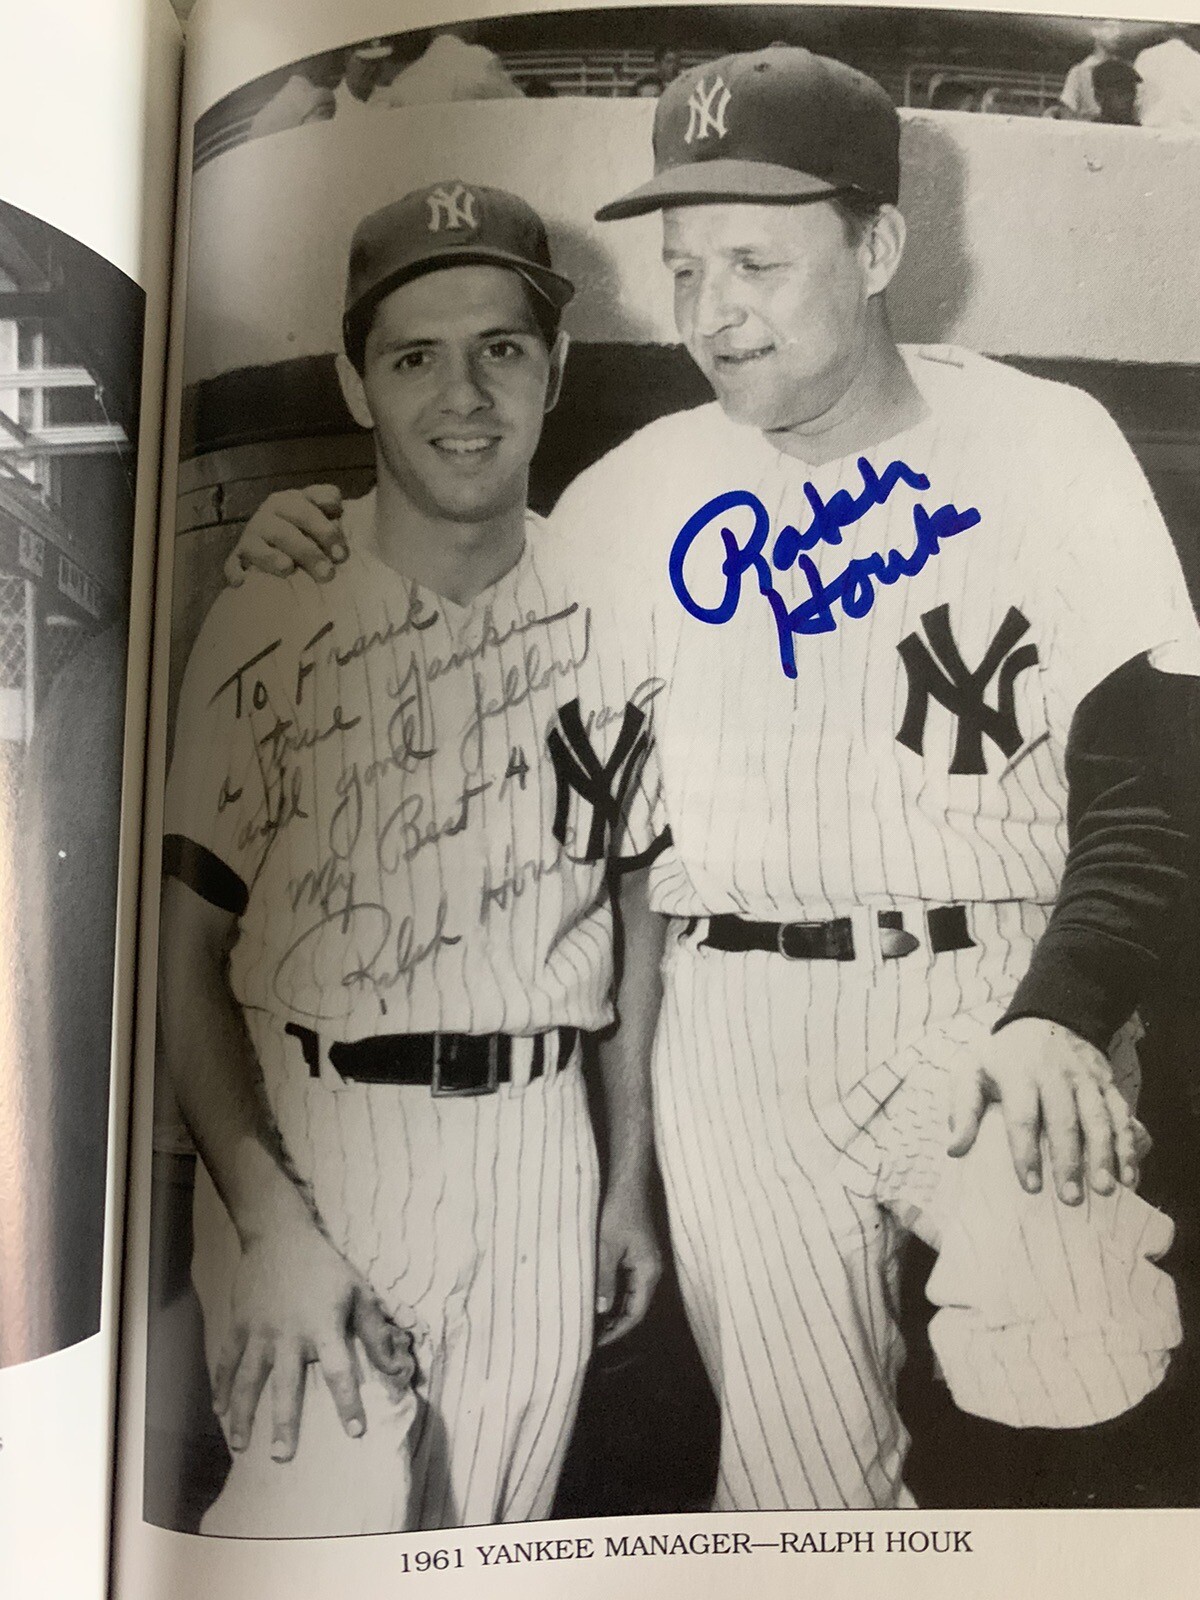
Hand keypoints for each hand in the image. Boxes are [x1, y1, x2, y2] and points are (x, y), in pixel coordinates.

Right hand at [212, 1215, 413, 1462]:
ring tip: (242, 1447)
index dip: (348, 1402)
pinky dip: (221, 1386)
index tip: (356, 1432)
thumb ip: (376, 1332)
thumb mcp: (359, 1292)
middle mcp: (290, 1333)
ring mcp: (260, 1330)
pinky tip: (218, 1411)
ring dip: (244, 1414)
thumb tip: (396, 1368)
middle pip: (287, 1385)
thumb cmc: (325, 1268)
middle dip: (285, 1423)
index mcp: (324, 1326)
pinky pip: (226, 1360)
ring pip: (249, 1380)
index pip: (340, 1370)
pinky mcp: (240, 1324)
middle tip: (283, 1457)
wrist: (280, 1236)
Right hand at [225, 485, 346, 586]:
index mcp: (289, 501)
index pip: (306, 510)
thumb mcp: (318, 512)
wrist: (271, 539)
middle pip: (286, 532)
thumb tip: (337, 507)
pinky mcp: (237, 556)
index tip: (342, 555)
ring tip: (288, 569)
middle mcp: (267, 515)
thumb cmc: (305, 528)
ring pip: (259, 547)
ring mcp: (251, 536)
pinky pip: (232, 564)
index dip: (325, 530)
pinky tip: (241, 582)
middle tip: (327, 573)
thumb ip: (329, 504)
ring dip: (273, 559)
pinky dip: (235, 572)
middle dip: (308, 552)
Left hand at [595, 1182, 661, 1346]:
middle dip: (616, 1325)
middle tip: (593, 1338)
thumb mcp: (606, 1247)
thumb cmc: (618, 1211)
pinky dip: (616, 1295)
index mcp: (648, 1271)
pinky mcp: (638, 1255)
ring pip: (632, 1296)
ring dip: (616, 1311)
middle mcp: (652, 1270)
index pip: (636, 1313)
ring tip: (594, 1324)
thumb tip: (601, 1311)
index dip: (618, 1330)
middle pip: (636, 1307)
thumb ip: (605, 1280)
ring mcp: (646, 1262)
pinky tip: (600, 1300)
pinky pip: (629, 1283)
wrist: (628, 1184)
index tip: (599, 1342)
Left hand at [947, 1017, 1149, 1204]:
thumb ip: (963, 1109)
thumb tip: (954, 1150)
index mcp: (1019, 1072)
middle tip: (1070, 1198)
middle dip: (1069, 1161)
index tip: (1030, 1185)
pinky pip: (1123, 1115)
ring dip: (1104, 1155)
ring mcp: (1086, 1079)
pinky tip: (1130, 1176)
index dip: (1026, 1151)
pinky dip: (1130, 1146)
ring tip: (1106, 1190)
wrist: (1046, 1019)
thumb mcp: (972, 1071)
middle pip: (1065, 1120)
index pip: (1023, 1115)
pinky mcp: (1108, 1084)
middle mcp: (1056, 1074)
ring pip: (1099, 1118)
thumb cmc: (1003, 1057)